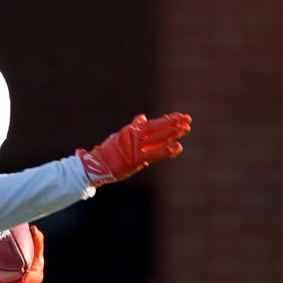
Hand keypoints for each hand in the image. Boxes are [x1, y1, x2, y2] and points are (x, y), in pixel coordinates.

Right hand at [76, 112, 191, 185]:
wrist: (95, 166)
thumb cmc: (108, 152)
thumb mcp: (120, 136)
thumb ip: (134, 127)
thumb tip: (143, 117)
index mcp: (131, 131)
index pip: (153, 123)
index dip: (167, 120)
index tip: (179, 116)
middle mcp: (134, 136)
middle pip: (158, 128)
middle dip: (174, 123)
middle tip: (188, 119)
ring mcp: (135, 148)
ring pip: (158, 138)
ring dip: (173, 134)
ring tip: (186, 129)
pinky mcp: (136, 159)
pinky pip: (154, 154)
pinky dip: (166, 151)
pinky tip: (177, 147)